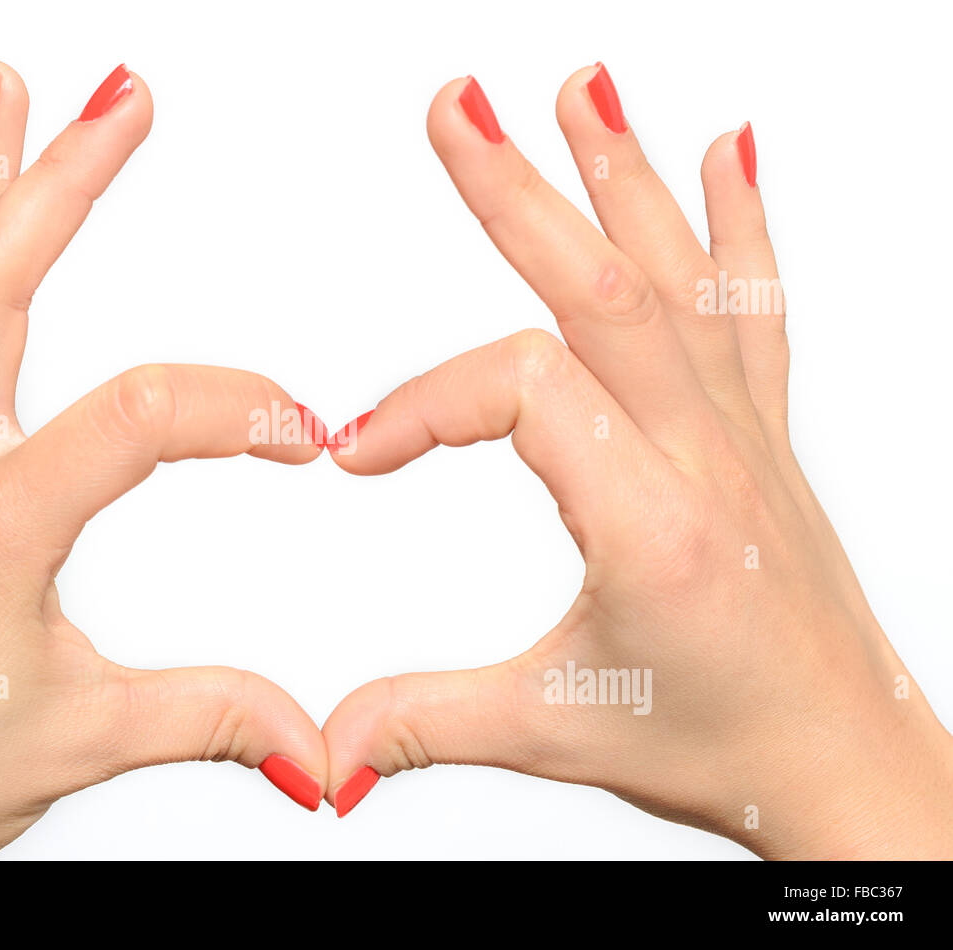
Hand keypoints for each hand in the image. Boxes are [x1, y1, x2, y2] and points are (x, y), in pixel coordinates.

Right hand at [319, 66, 952, 856]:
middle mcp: (707, 457)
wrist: (850, 760)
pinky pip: (755, 309)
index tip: (358, 450)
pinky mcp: (761, 434)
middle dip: (517, 193)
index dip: (424, 402)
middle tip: (456, 111)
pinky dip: (740, 220)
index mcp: (653, 521)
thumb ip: (429, 721)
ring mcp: (743, 435)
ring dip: (622, 174)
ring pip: (682, 277)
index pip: (524, 390)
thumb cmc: (729, 748)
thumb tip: (330, 742)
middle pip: (604, 289)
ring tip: (578, 89)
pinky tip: (729, 151)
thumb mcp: (559, 731)